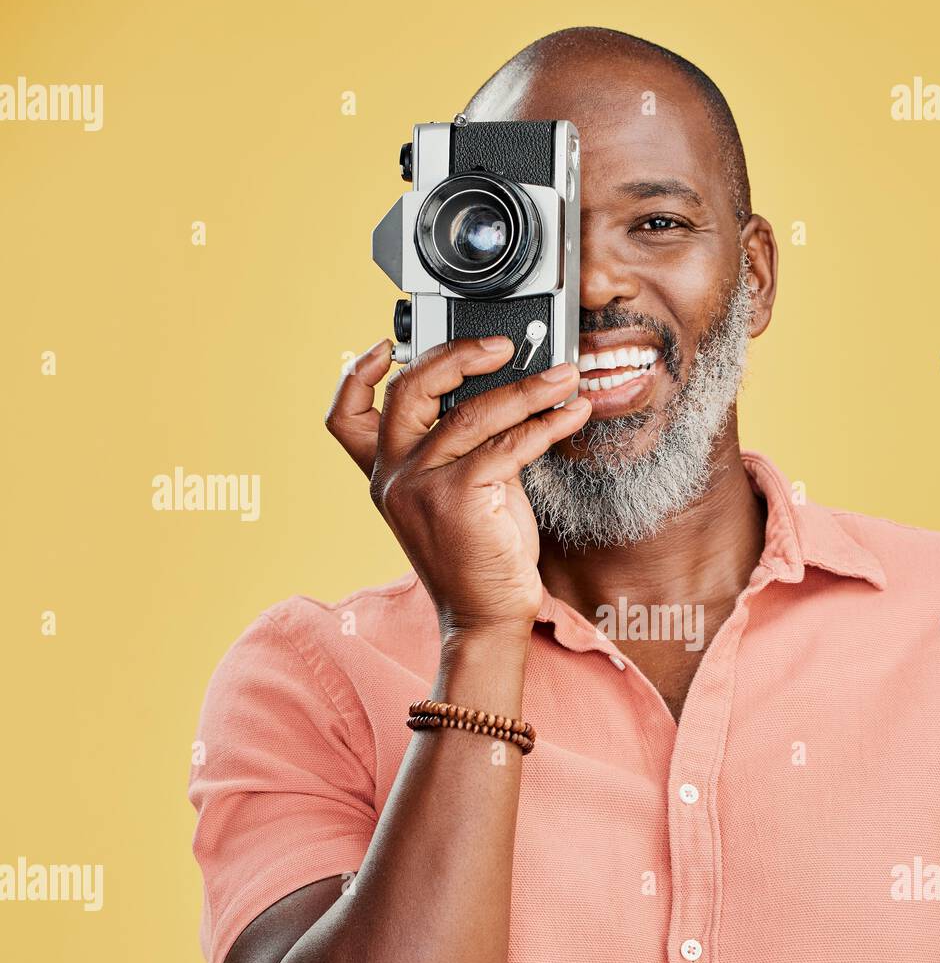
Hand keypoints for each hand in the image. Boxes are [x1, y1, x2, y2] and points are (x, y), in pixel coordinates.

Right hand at [326, 337, 590, 638]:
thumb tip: (501, 397)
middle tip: (503, 346)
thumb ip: (463, 448)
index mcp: (385, 474)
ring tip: (563, 377)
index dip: (358, 372)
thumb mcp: (457, 494)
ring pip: (472, 412)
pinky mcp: (459, 497)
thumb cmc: (479, 559)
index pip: (346, 415)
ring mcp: (421, 485)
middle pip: (409, 389)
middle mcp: (393, 476)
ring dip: (528, 388)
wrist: (487, 618)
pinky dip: (546, 424)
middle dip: (458, 355)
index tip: (383, 344)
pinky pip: (507, 445)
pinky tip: (570, 415)